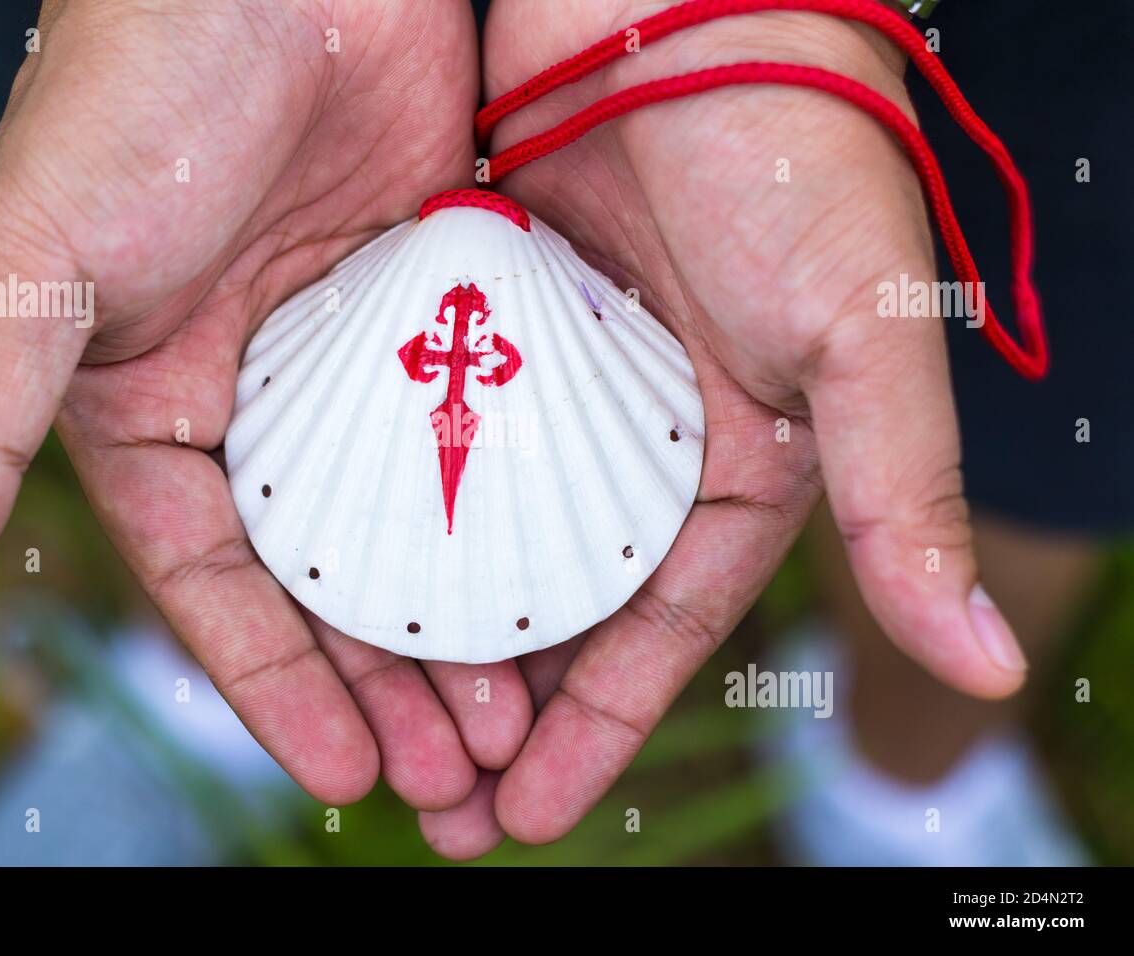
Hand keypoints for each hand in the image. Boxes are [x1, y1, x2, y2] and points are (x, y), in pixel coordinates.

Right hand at [0, 0, 535, 811]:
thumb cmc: (138, 89)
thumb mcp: (42, 265)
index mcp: (156, 413)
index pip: (220, 589)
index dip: (279, 690)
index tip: (351, 779)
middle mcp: (259, 401)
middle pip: (333, 581)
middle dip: (390, 687)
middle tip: (461, 782)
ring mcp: (357, 360)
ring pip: (419, 524)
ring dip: (463, 624)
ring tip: (519, 723)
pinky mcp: (440, 306)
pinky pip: (484, 429)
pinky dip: (517, 507)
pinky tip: (568, 576)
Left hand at [419, 0, 1028, 854]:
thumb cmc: (796, 151)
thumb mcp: (859, 331)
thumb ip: (905, 494)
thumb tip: (984, 662)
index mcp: (732, 463)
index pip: (657, 630)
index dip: (598, 729)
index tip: (530, 817)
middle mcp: (630, 441)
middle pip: (553, 609)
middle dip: (499, 715)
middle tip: (438, 808)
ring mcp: (539, 389)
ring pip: (471, 543)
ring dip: (425, 638)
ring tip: (373, 734)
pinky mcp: (467, 328)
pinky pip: (411, 447)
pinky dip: (378, 518)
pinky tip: (327, 585)